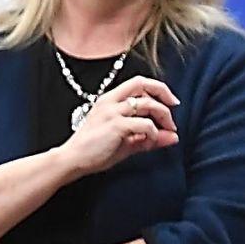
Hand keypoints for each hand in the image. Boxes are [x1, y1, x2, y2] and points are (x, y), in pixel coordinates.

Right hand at [57, 76, 178, 175]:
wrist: (72, 160)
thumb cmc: (93, 151)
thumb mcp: (125, 142)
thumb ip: (148, 137)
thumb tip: (172, 137)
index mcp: (108, 101)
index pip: (137, 83)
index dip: (157, 89)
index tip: (169, 103)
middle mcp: (109, 102)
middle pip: (142, 84)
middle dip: (164, 94)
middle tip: (173, 109)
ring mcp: (112, 113)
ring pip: (148, 104)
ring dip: (163, 116)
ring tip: (167, 130)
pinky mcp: (115, 125)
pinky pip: (145, 124)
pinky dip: (153, 132)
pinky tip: (150, 141)